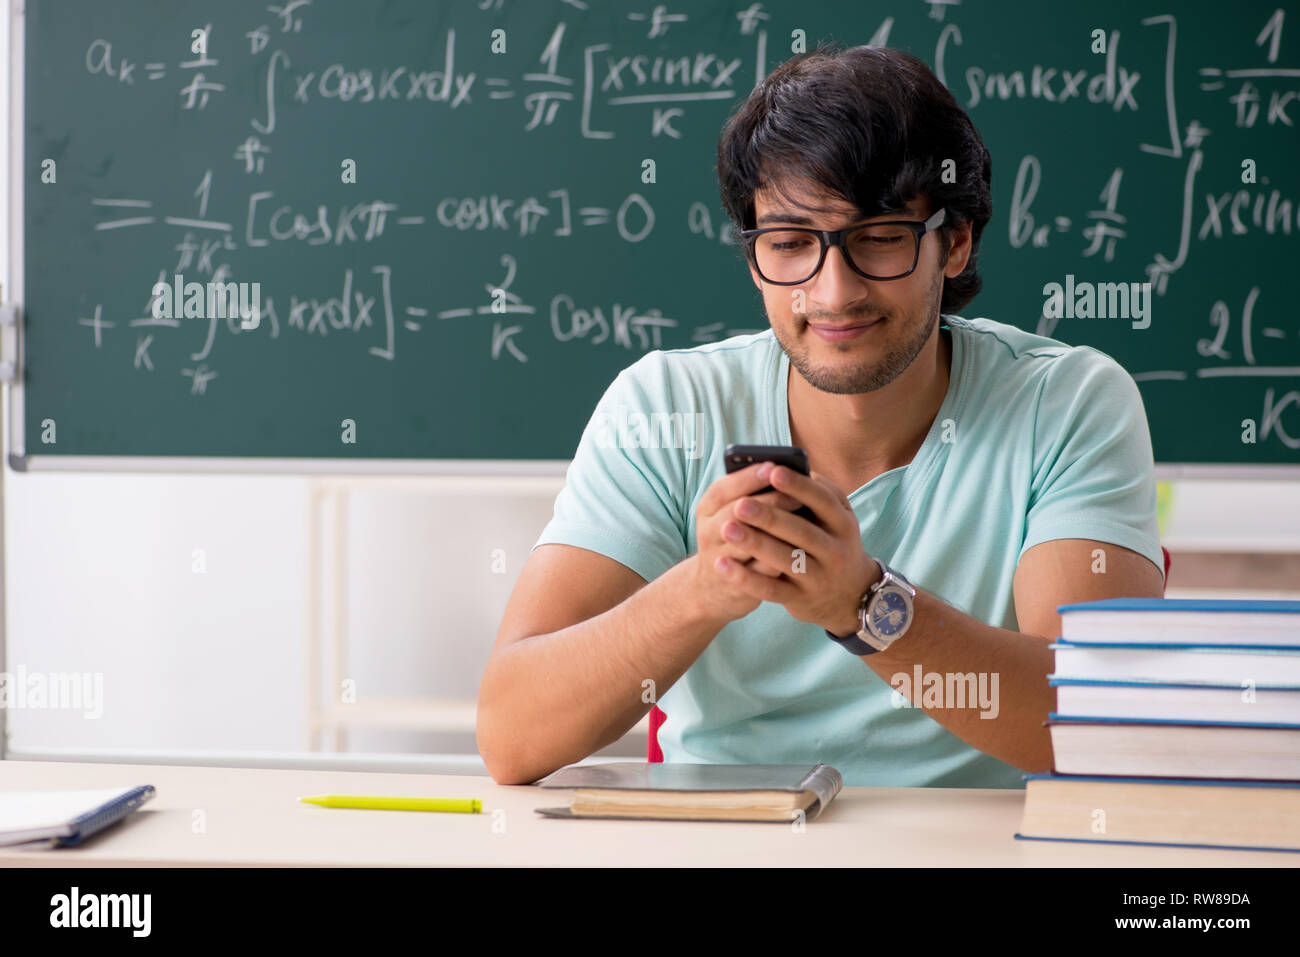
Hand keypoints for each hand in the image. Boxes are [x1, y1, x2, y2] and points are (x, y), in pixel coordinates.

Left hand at [711, 464, 880, 633]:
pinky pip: (771, 589)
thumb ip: (819, 493)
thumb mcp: (838, 519)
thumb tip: (790, 467)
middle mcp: (835, 551)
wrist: (850, 596)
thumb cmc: (833, 543)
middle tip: (741, 504)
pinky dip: (745, 578)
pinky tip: (723, 565)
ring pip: (785, 560)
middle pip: (801, 532)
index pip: (823, 501)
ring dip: (755, 544)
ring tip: (727, 529)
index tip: (773, 471)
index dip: (798, 486)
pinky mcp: (800, 599)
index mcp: (843, 524)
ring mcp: (818, 577)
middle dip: (770, 517)